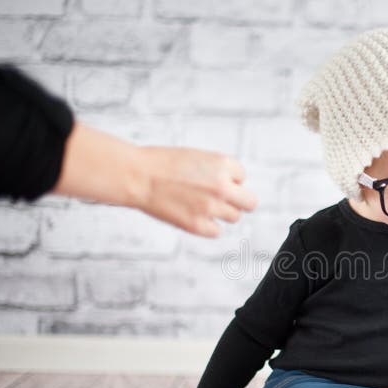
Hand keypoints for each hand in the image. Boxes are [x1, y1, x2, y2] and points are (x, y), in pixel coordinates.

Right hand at [135, 144, 257, 236]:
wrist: (137, 176)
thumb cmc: (161, 164)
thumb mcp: (196, 157)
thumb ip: (217, 171)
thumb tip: (232, 186)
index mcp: (222, 164)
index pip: (241, 177)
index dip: (228, 179)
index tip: (211, 179)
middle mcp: (222, 186)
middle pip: (250, 203)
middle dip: (238, 201)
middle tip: (222, 200)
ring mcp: (211, 207)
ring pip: (234, 217)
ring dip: (221, 213)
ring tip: (200, 205)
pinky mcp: (198, 225)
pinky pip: (216, 231)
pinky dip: (207, 226)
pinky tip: (193, 216)